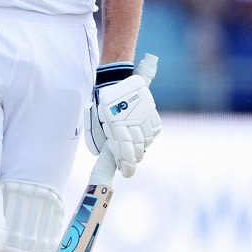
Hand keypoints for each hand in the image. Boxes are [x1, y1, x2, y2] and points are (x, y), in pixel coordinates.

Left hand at [84, 54, 160, 177]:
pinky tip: (144, 139)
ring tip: (135, 153)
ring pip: (147, 140)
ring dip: (142, 149)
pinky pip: (154, 129)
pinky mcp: (151, 110)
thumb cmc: (103, 102)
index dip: (127, 164)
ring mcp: (143, 115)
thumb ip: (99, 137)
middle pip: (138, 148)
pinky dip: (150, 137)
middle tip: (129, 166)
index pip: (125, 150)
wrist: (116, 79)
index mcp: (116, 123)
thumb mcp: (96, 119)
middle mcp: (131, 120)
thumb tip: (102, 154)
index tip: (126, 172)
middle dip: (134, 160)